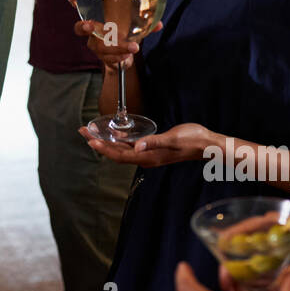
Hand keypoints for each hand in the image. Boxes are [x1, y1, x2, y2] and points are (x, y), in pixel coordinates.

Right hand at [66, 0, 160, 70]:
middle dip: (83, 27)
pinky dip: (119, 56)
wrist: (125, 55)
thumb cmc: (126, 32)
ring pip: (96, 46)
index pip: (81, 6)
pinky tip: (129, 55)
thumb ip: (147, 21)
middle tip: (89, 25)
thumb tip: (159, 24)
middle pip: (79, 29)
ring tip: (132, 48)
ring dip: (114, 47)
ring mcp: (96, 44)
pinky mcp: (103, 56)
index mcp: (97, 16)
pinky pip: (107, 58)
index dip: (74, 0)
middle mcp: (93, 30)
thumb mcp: (136, 23)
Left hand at [79, 121, 218, 166]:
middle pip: (116, 154)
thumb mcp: (173, 139)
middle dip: (98, 144)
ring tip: (92, 134)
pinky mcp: (153, 149)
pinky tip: (113, 136)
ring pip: (121, 151)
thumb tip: (137, 147)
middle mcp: (146, 158)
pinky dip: (118, 142)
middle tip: (83, 132)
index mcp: (149, 157)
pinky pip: (130, 148)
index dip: (103, 148)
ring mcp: (149, 155)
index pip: (120, 155)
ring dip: (106, 143)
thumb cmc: (192, 140)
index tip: (89, 139)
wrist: (207, 144)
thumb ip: (155, 142)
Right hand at [217, 226, 289, 290]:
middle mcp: (272, 247)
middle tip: (230, 286)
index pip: (243, 231)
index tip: (220, 256)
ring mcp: (277, 267)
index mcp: (277, 229)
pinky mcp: (284, 286)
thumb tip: (273, 286)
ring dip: (243, 290)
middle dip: (233, 272)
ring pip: (249, 278)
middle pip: (240, 258)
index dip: (228, 243)